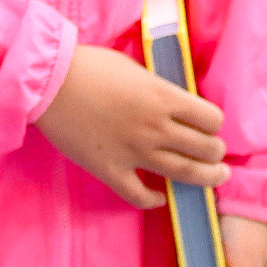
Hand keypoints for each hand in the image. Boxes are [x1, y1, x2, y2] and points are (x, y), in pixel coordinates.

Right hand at [34, 44, 226, 210]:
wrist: (49, 83)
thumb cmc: (91, 66)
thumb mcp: (136, 69)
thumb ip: (159, 91)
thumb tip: (173, 105)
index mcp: (164, 98)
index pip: (211, 119)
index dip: (214, 124)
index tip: (210, 126)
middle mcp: (156, 127)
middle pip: (204, 149)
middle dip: (216, 154)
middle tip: (217, 155)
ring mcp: (134, 152)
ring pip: (182, 173)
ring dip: (204, 178)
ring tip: (214, 178)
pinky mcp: (110, 170)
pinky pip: (139, 195)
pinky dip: (154, 199)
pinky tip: (161, 196)